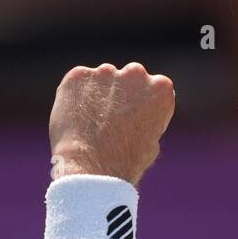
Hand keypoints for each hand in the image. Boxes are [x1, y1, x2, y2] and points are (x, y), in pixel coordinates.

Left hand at [48, 63, 175, 184]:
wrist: (92, 166)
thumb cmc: (126, 161)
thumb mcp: (152, 141)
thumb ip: (147, 118)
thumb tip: (136, 115)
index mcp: (161, 88)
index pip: (154, 88)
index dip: (144, 104)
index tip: (134, 119)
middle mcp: (136, 73)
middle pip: (130, 78)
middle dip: (122, 94)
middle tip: (111, 119)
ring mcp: (105, 72)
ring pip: (102, 80)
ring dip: (99, 94)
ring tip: (91, 123)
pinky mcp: (79, 75)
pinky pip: (78, 83)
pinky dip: (76, 96)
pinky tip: (76, 118)